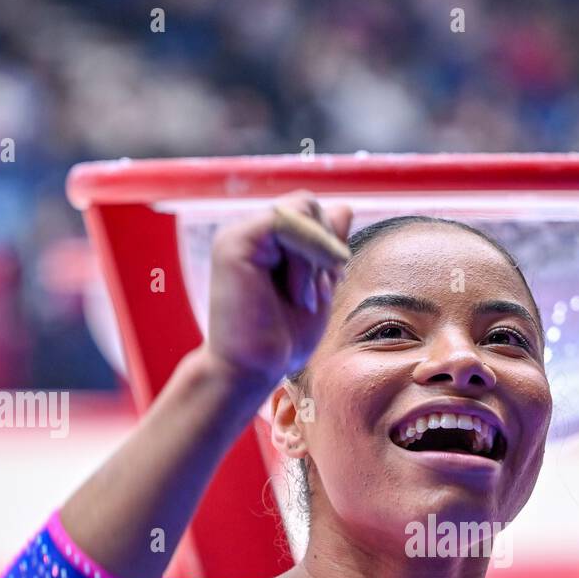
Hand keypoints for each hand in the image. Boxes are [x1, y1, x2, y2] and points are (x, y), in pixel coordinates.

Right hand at [204, 191, 352, 391]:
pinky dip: (304, 257)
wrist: (250, 373)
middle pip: (307, 204)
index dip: (330, 243)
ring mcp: (238, 235)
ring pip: (301, 209)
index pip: (310, 212)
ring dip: (316, 257)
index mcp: (265, 242)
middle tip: (317, 295)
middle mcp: (249, 233)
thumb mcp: (317, 288)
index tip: (329, 287)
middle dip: (326, 247)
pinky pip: (286, 221)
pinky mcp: (235, 243)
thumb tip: (343, 207)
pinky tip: (297, 292)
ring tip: (302, 299)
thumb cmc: (281, 340)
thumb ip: (326, 250)